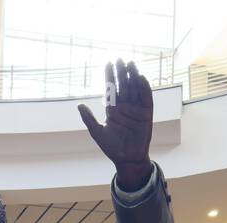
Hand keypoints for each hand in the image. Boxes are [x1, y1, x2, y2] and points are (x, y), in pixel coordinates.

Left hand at [78, 59, 153, 191]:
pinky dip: (144, 88)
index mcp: (113, 108)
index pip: (111, 88)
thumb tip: (79, 105)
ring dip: (133, 76)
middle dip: (121, 72)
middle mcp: (125, 106)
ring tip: (131, 64)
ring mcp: (136, 109)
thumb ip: (88, 119)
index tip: (108, 63)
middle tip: (119, 59)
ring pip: (135, 88)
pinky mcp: (147, 114)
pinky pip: (146, 98)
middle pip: (123, 85)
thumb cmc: (112, 147)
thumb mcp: (97, 133)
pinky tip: (141, 78)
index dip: (110, 76)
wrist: (127, 159)